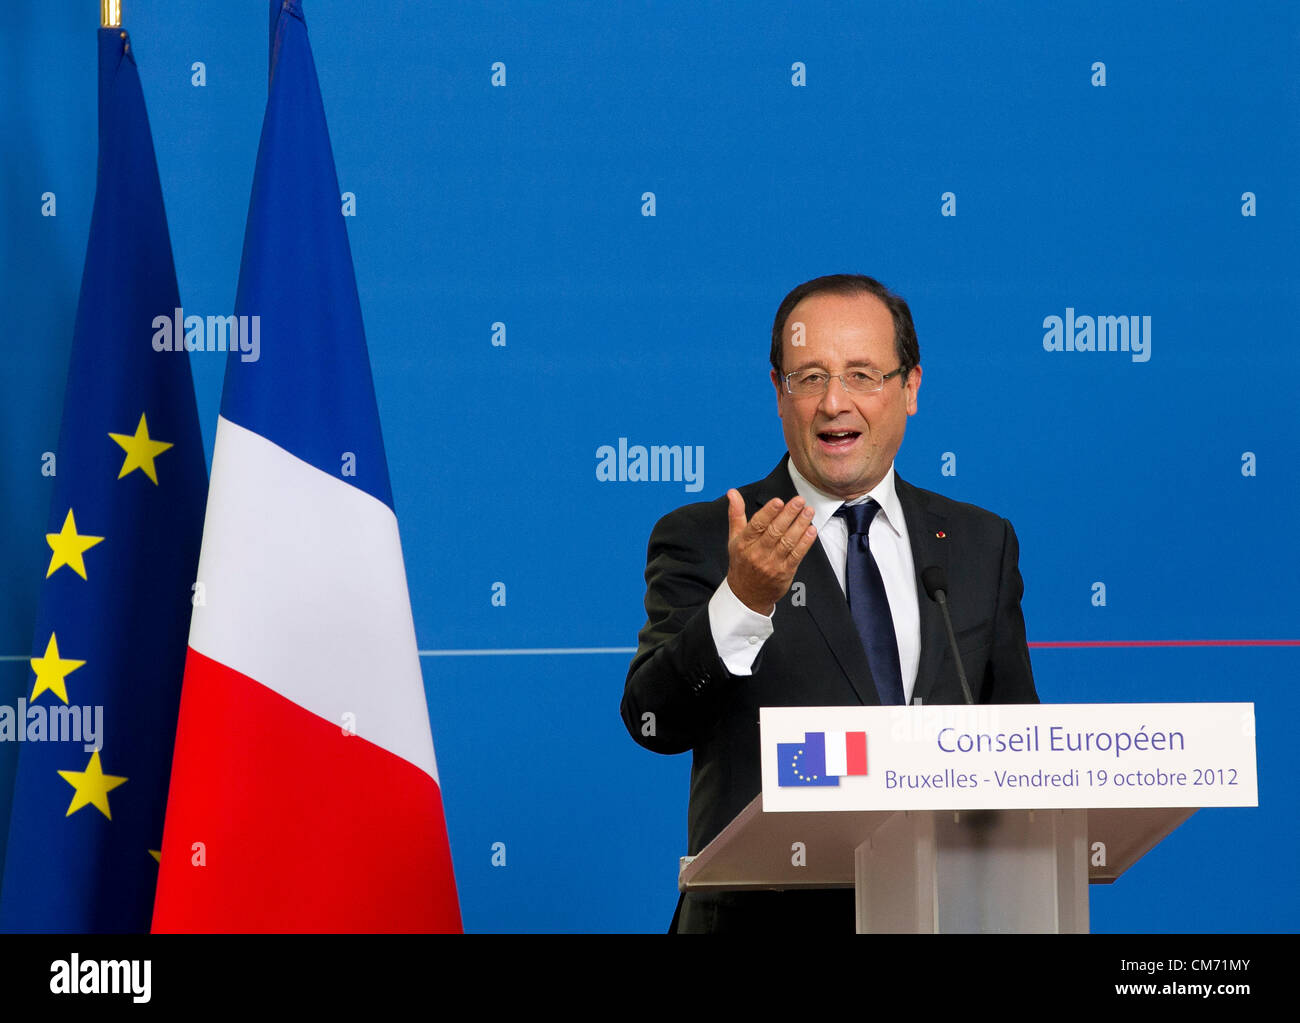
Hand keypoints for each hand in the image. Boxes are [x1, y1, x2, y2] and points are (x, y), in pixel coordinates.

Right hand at [725, 490, 817, 614]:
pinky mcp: (784, 572)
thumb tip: (732, 493)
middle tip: (800, 501)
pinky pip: (796, 555)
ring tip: (808, 512)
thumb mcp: (734, 538)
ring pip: (788, 542)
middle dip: (789, 515)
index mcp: (744, 543)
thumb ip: (736, 514)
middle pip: (774, 532)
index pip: (757, 525)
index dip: (768, 513)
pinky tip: (811, 530)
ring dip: (800, 525)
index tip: (779, 501)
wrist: (747, 594)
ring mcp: (771, 564)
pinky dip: (805, 542)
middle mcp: (756, 553)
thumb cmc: (742, 562)